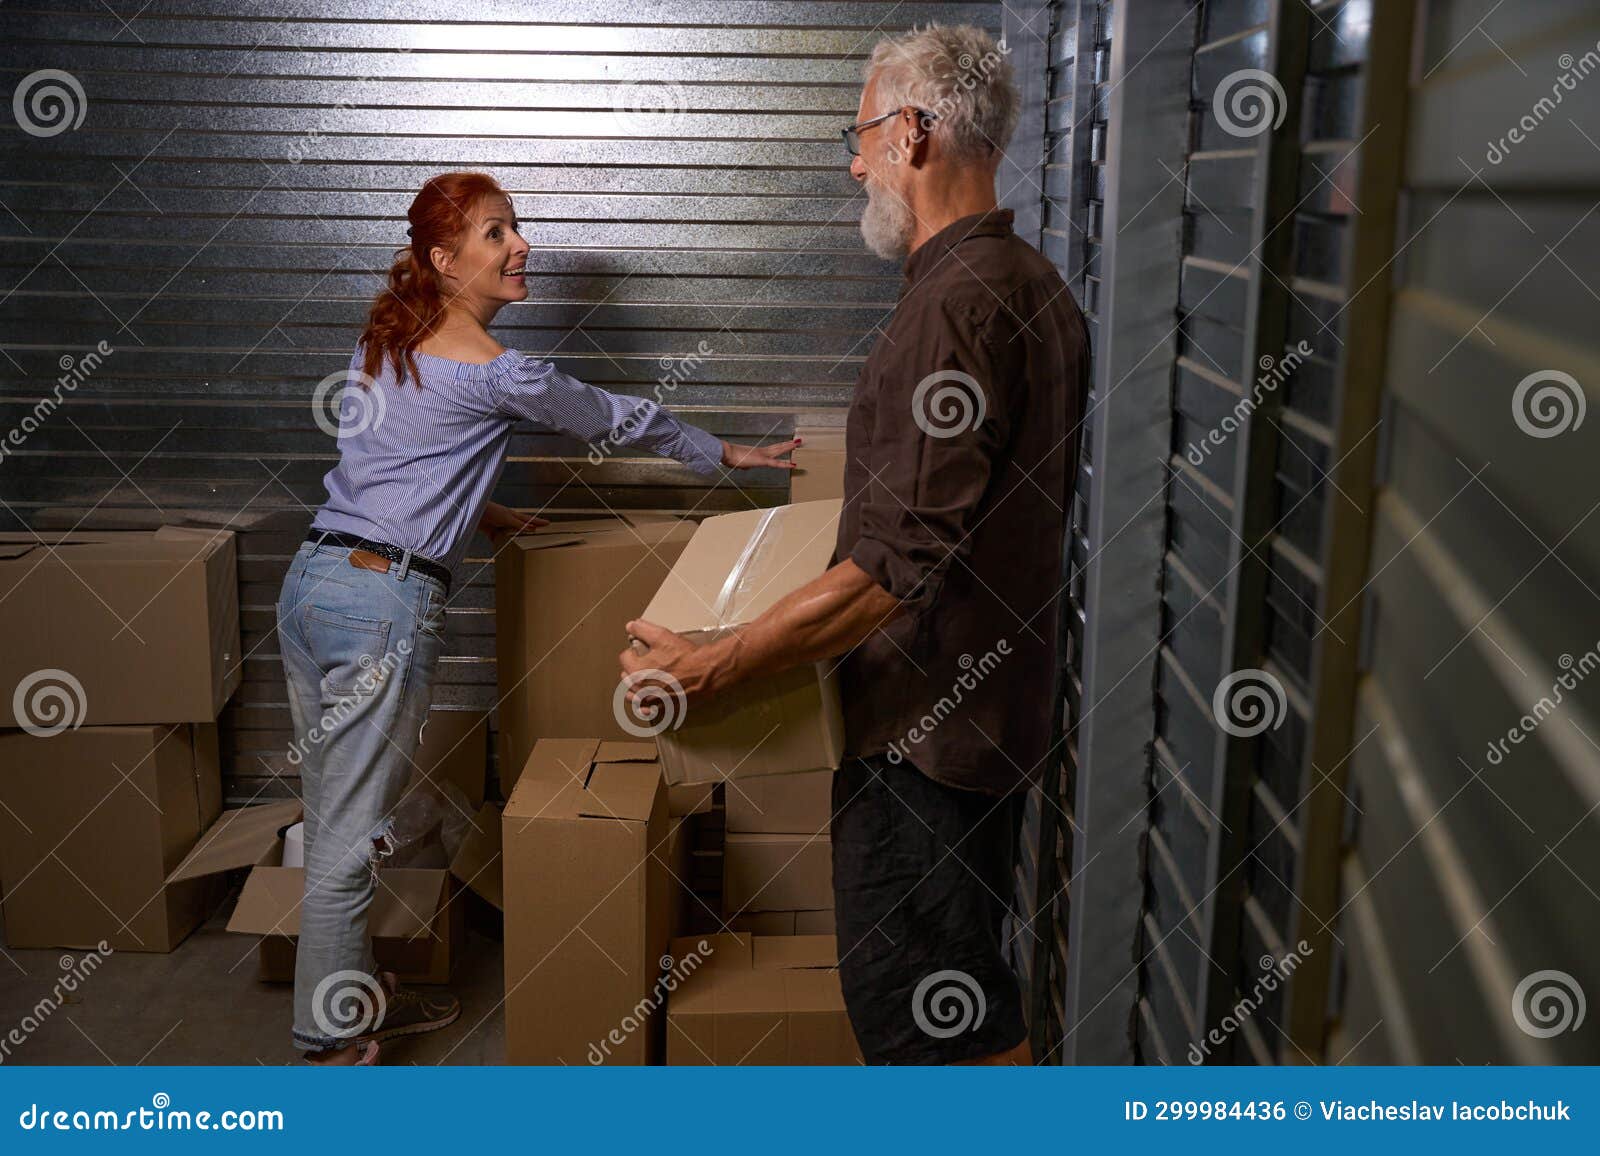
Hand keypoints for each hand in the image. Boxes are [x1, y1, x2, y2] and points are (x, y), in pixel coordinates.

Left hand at [479, 501, 548, 543]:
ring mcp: (500, 526)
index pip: (529, 519)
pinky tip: (502, 548)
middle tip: (539, 531)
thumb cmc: (491, 511)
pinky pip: (498, 539)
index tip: (548, 523)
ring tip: (524, 543)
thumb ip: (519, 524)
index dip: (538, 522)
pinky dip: (500, 543)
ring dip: (516, 538)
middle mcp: (508, 520)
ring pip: (511, 533)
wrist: (474, 512)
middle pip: (522, 526)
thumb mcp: (508, 518)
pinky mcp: (491, 531)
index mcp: (514, 515)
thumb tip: (532, 529)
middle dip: (530, 529)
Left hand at [618, 619, 732, 719]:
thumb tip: (630, 626)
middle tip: (645, 662)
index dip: (634, 650)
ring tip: (644, 679)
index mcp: (636, 670)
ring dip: (635, 687)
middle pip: (626, 677)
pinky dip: (646, 704)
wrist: (706, 673)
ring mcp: (651, 700)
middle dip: (633, 668)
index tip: (642, 649)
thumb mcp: (661, 636)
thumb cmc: (685, 657)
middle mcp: (640, 689)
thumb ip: (642, 629)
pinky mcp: (663, 707)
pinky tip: (650, 697)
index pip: (624, 657)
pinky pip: (646, 709)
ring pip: (633, 695)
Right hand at [720, 437, 800, 470]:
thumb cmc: (730, 457)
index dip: (779, 447)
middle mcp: (761, 452)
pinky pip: (776, 463)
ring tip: (798, 443)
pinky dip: (785, 464)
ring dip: (789, 447)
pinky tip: (793, 464)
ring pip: (779, 450)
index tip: (786, 444)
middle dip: (787, 444)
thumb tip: (744, 467)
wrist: (726, 453)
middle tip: (796, 441)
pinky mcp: (762, 461)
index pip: (772, 449)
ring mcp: (763, 455)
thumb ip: (744, 465)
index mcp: (757, 452)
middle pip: (777, 447)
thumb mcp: (739, 463)